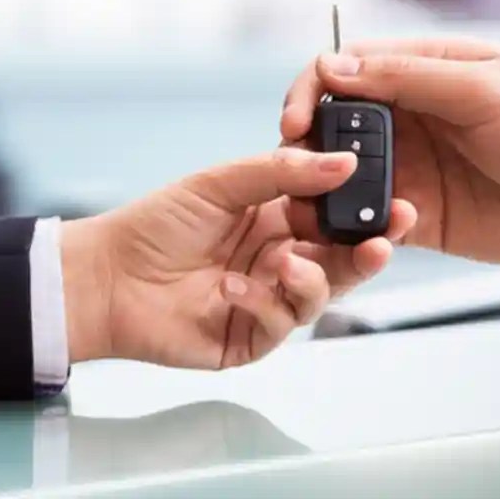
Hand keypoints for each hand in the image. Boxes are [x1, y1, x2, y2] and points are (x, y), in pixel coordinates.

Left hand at [59, 147, 416, 368]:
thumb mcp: (222, 183)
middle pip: (341, 259)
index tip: (393, 200)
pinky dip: (263, 303)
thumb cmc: (157, 225)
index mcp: (279, 219)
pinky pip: (278, 324)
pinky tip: (234, 288)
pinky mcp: (250, 337)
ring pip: (319, 294)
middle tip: (382, 240)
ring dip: (311, 278)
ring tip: (286, 262)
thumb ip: (283, 171)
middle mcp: (280, 259)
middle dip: (367, 250)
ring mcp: (268, 300)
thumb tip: (342, 161)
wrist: (106, 277)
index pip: (336, 214)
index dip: (365, 210)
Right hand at [281, 38, 499, 264]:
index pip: (347, 69)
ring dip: (323, 192)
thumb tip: (334, 67)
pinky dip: (357, 230)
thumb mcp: (486, 91)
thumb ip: (409, 80)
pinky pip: (374, 223)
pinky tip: (366, 236)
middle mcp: (412, 117)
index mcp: (426, 71)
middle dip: (306, 146)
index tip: (295, 121)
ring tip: (313, 213)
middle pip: (334, 125)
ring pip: (345, 176)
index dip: (311, 90)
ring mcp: (415, 168)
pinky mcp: (424, 218)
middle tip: (296, 171)